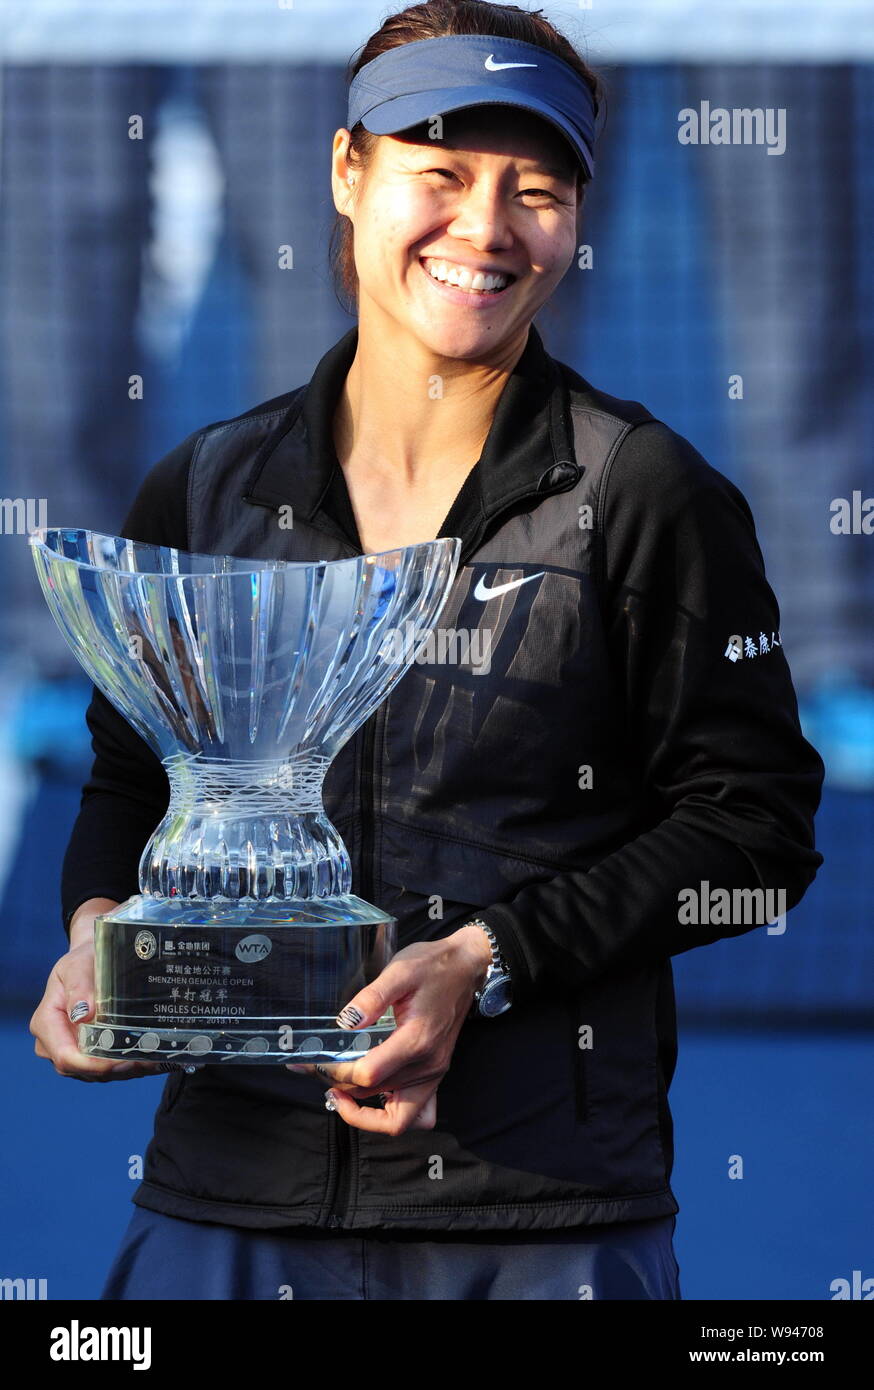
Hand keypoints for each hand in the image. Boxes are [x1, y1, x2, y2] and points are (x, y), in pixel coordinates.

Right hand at [30, 899, 167, 1082]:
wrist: (91, 961)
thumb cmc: (83, 960)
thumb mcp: (79, 965)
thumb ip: (80, 986)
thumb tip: (82, 1014)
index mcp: (47, 1022)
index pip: (65, 1056)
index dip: (93, 1064)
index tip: (121, 1059)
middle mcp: (54, 1043)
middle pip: (83, 1069)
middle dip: (115, 1068)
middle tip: (147, 1058)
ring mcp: (72, 1051)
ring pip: (97, 1074)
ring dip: (125, 1069)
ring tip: (154, 1058)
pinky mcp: (88, 1055)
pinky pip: (107, 1069)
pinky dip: (129, 1066)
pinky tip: (152, 1058)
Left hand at [285, 923, 491, 1134]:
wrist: (466, 967)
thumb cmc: (433, 966)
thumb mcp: (399, 971)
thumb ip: (371, 997)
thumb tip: (346, 1022)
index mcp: (416, 1040)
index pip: (368, 1074)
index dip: (337, 1071)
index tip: (316, 1058)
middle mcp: (427, 1065)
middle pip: (374, 1094)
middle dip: (339, 1086)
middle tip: (315, 1069)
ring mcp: (434, 1074)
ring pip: (396, 1117)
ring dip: (363, 1111)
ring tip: (338, 1093)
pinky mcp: (435, 1074)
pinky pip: (416, 1115)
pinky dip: (391, 1116)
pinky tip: (372, 1100)